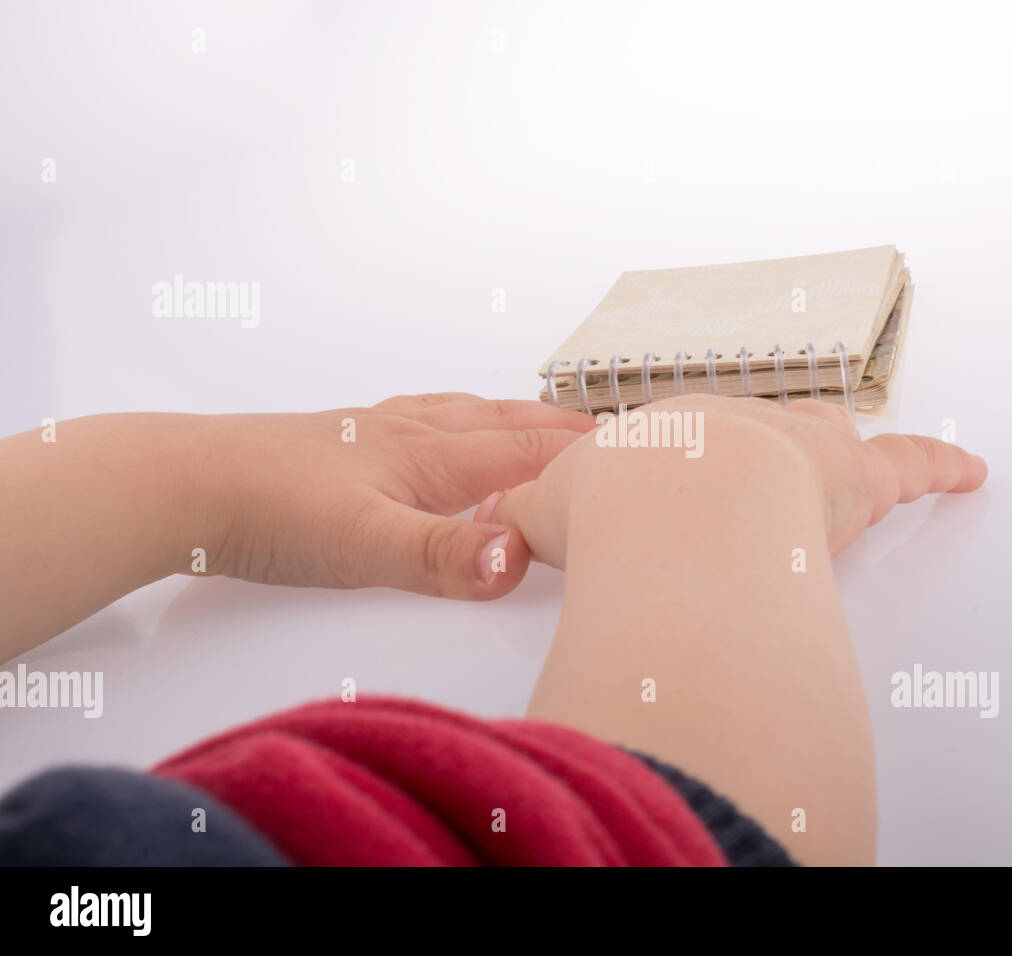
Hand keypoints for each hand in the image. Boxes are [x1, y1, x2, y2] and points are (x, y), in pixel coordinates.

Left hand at [193, 393, 594, 598]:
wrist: (183, 483)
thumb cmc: (273, 511)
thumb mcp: (367, 547)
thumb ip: (447, 557)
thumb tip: (523, 558)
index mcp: (435, 458)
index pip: (529, 454)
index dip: (585, 459)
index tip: (639, 455)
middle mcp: (414, 436)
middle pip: (506, 425)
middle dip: (562, 430)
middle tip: (610, 432)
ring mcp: (375, 434)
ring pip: (463, 415)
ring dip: (511, 417)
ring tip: (537, 419)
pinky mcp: (342, 443)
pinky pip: (420, 420)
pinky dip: (453, 419)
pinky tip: (436, 431)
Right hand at [479, 395, 986, 567]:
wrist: (667, 504)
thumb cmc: (613, 505)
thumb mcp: (544, 510)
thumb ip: (517, 522)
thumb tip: (478, 527)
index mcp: (668, 434)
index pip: (682, 446)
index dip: (683, 468)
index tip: (679, 478)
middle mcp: (738, 426)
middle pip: (765, 426)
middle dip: (770, 444)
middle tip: (771, 464)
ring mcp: (800, 446)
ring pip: (836, 438)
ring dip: (848, 453)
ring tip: (863, 464)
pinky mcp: (857, 480)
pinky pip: (913, 468)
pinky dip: (944, 468)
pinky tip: (973, 471)